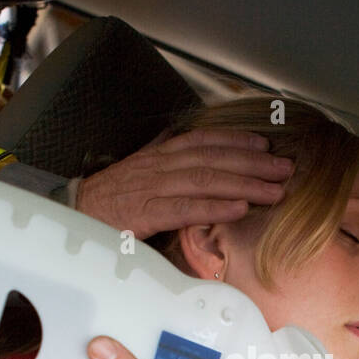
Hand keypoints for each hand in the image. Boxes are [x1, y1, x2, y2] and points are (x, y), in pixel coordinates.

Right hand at [74, 129, 293, 239]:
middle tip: (286, 168)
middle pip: (214, 158)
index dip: (236, 141)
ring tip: (275, 189)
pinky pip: (187, 207)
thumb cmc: (109, 203)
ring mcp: (153, 188)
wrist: (72, 217)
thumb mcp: (141, 178)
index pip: (203, 141)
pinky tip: (241, 209)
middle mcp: (159, 166)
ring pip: (207, 180)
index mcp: (159, 156)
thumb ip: (168, 171)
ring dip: (246, 183)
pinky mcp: (146, 213)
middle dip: (254, 164)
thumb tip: (196, 166)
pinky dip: (216, 207)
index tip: (265, 145)